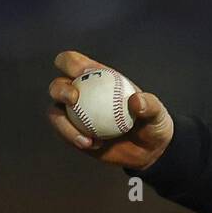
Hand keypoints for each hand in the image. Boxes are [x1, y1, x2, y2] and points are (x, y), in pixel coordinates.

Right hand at [46, 50, 174, 170]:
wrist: (148, 150)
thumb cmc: (153, 123)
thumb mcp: (157, 113)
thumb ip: (150, 105)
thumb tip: (135, 101)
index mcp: (98, 77)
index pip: (73, 62)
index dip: (72, 64)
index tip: (83, 74)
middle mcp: (81, 93)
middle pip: (57, 85)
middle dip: (60, 89)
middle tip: (74, 100)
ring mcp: (73, 114)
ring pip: (54, 112)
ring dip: (64, 124)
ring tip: (86, 139)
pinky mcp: (72, 132)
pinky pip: (63, 133)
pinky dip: (73, 138)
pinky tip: (91, 145)